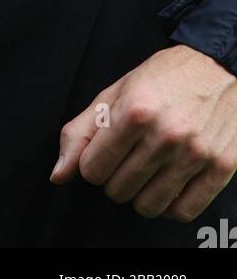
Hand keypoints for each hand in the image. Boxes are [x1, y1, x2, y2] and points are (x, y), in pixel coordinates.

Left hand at [50, 44, 236, 221]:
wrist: (218, 67)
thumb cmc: (164, 78)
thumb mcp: (115, 93)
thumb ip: (81, 132)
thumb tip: (58, 174)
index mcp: (134, 111)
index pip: (91, 169)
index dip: (92, 164)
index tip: (104, 153)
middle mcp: (165, 135)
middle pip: (117, 190)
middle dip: (115, 178)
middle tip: (128, 158)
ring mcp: (195, 154)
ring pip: (148, 206)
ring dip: (140, 193)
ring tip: (147, 171)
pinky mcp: (220, 168)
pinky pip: (182, 211)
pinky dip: (170, 205)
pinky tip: (168, 184)